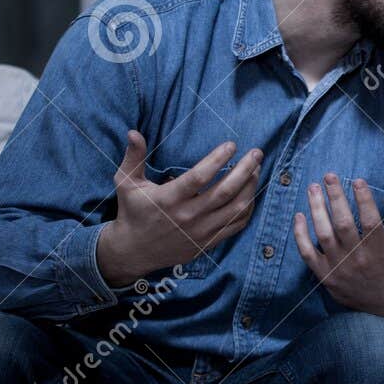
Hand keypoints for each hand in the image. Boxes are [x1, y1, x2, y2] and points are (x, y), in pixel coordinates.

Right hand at [96, 130, 262, 286]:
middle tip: (256, 153)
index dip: (218, 159)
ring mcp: (200, 231)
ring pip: (235, 209)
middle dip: (245, 170)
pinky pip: (235, 226)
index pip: (199, 177)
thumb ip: (133, 157)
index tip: (232, 145)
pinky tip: (250, 194)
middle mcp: (187, 216)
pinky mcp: (207, 242)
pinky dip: (247, 209)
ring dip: (250, 188)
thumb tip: (133, 132)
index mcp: (169, 199)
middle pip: (225, 192)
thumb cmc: (132, 212)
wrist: (134, 251)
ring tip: (257, 170)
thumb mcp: (126, 183)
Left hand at [293, 173, 383, 319]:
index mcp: (382, 251)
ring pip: (323, 234)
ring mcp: (339, 268)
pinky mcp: (325, 277)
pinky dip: (300, 235)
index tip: (358, 180)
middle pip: (342, 223)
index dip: (363, 198)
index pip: (369, 219)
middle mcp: (359, 259)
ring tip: (312, 188)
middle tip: (328, 175)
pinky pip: (307, 253)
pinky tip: (300, 216)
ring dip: (316, 209)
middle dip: (334, 196)